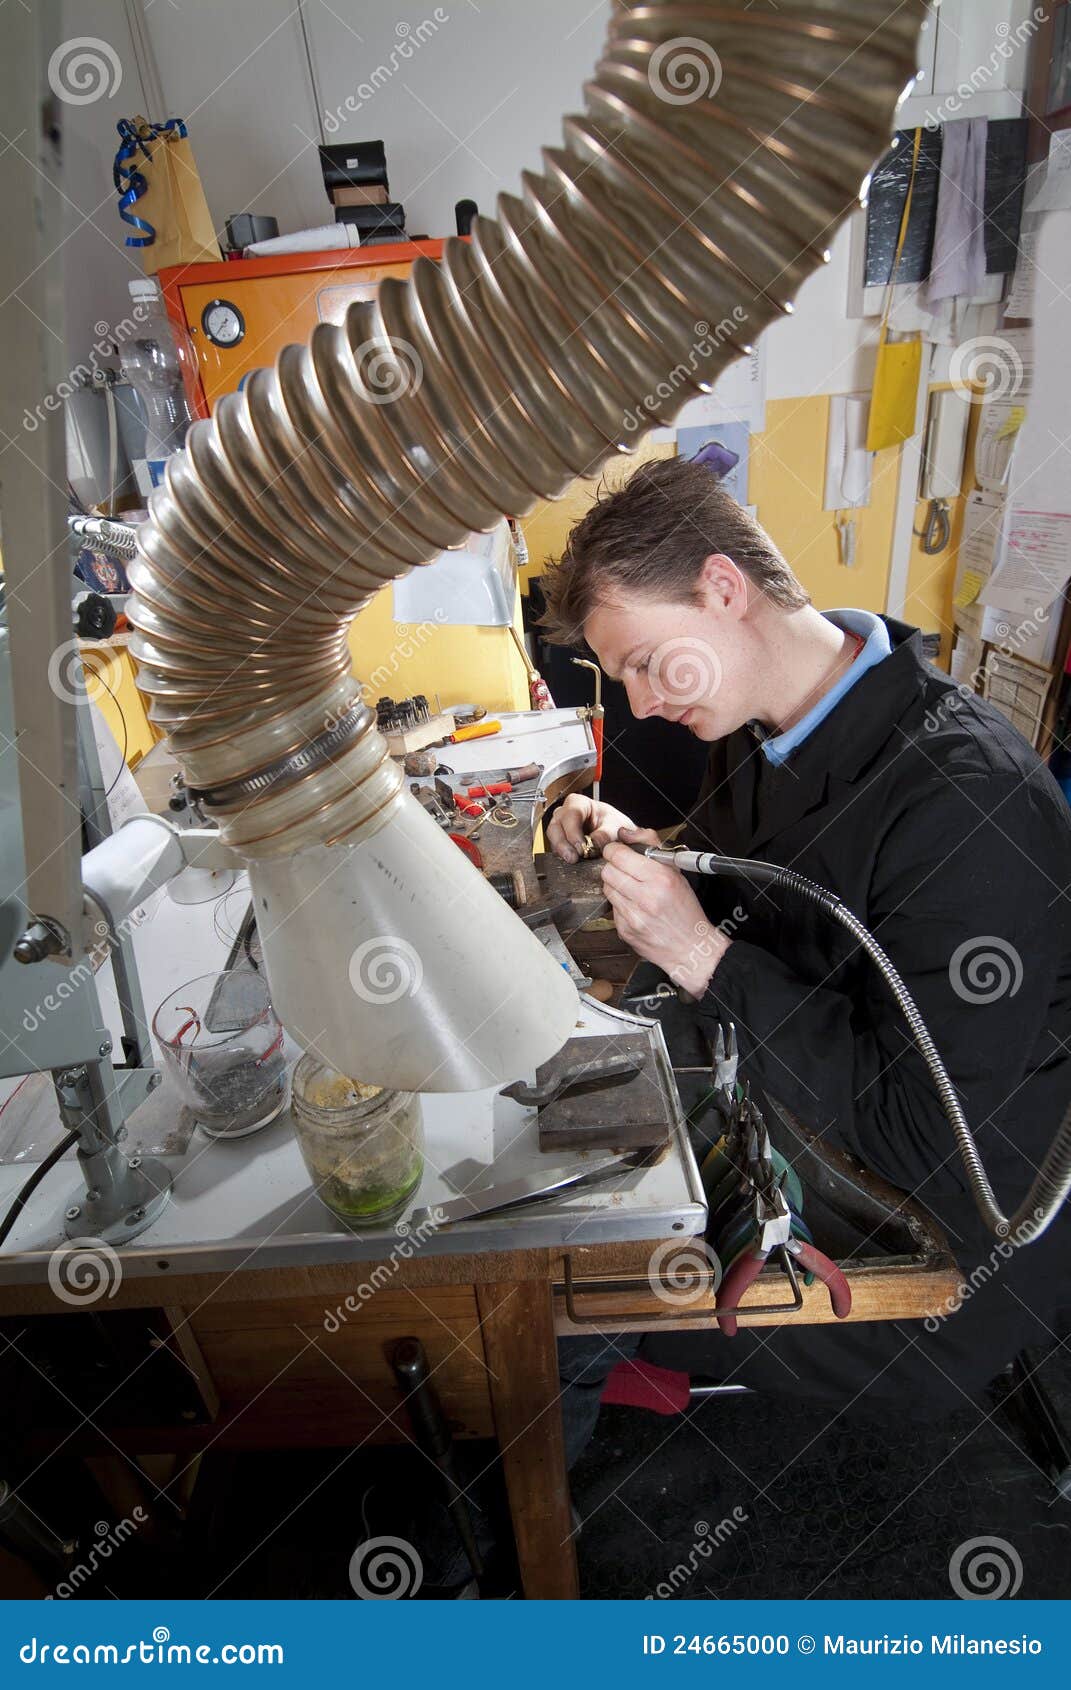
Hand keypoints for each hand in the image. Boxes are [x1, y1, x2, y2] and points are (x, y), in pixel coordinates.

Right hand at [546, 793, 659, 862]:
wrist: (619, 838)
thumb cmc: (615, 826)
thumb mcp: (616, 828)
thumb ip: (605, 835)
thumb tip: (593, 843)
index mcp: (579, 803)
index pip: (570, 813)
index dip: (573, 830)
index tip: (582, 846)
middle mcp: (566, 813)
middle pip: (556, 825)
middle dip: (563, 843)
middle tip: (573, 857)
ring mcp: (561, 827)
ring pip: (553, 837)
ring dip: (561, 850)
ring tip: (573, 860)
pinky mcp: (561, 842)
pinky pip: (555, 848)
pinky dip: (562, 855)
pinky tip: (572, 863)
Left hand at [601, 834, 730, 996]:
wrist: (690, 947)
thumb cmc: (685, 909)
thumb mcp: (676, 871)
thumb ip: (651, 846)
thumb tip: (625, 833)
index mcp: (660, 878)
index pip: (618, 855)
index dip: (616, 851)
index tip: (620, 852)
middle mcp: (645, 897)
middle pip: (608, 871)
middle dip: (614, 868)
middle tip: (627, 872)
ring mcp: (632, 916)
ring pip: (607, 889)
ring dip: (616, 886)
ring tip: (633, 891)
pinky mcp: (624, 931)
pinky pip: (612, 909)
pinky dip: (620, 905)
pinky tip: (636, 909)